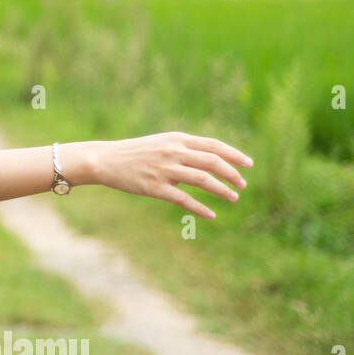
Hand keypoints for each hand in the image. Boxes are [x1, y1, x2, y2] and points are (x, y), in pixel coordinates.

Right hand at [64, 132, 251, 219]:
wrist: (105, 160)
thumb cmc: (134, 153)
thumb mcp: (160, 144)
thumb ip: (183, 150)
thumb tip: (207, 164)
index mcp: (176, 139)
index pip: (213, 145)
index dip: (234, 154)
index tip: (248, 164)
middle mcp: (172, 152)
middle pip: (212, 162)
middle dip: (231, 173)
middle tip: (242, 184)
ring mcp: (164, 170)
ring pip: (202, 180)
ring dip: (221, 189)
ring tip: (234, 197)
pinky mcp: (154, 187)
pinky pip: (183, 199)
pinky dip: (200, 207)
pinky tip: (211, 215)